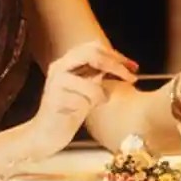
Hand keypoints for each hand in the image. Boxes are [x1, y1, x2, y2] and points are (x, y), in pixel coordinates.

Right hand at [27, 41, 136, 157]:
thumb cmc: (70, 110)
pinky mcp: (54, 100)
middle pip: (92, 53)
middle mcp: (59, 67)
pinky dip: (91, 105)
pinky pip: (83, 100)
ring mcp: (55, 83)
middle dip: (115, 66)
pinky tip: (84, 111)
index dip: (117, 55)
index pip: (95, 47)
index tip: (134, 67)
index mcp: (67, 61)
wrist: (46, 133)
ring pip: (88, 80)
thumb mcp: (88, 86)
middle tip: (131, 78)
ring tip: (100, 101)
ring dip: (101, 93)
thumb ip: (99, 73)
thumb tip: (125, 65)